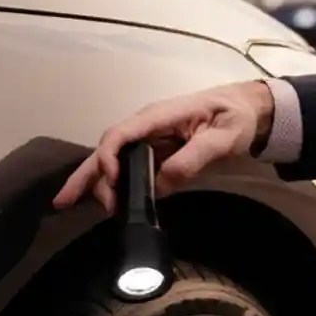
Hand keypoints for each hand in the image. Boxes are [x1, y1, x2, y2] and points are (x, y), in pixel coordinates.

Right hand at [51, 80, 274, 213]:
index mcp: (160, 115)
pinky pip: (130, 167)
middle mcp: (148, 126)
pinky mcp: (156, 151)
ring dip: (96, 182)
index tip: (112, 182)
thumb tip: (164, 181)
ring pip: (113, 159)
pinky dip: (113, 183)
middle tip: (67, 202)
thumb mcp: (224, 136)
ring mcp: (150, 139)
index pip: (121, 133)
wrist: (248, 110)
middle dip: (87, 174)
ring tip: (75, 206)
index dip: (108, 156)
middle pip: (108, 148)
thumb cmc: (236, 116)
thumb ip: (196, 156)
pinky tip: (103, 201)